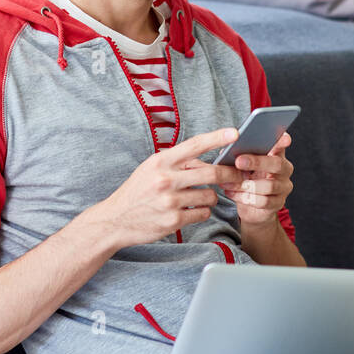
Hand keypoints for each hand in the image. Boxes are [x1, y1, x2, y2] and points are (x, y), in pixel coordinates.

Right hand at [99, 126, 244, 249]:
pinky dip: (203, 211)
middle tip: (238, 175)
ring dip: (211, 196)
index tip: (235, 133)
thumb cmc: (137, 191)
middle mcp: (166, 179)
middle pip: (211, 172)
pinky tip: (191, 210)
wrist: (115, 220)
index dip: (217, 137)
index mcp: (161, 161)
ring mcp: (170, 201)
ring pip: (210, 195)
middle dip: (230, 174)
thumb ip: (176, 162)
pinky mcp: (173, 220)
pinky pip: (203, 213)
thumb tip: (205, 160)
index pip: (194, 145)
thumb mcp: (151, 168)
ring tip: (200, 197)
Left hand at [225, 131, 293, 228]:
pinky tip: (232, 193)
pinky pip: (263, 201)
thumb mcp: (242, 166)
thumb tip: (225, 151)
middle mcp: (284, 170)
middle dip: (257, 162)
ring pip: (269, 185)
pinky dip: (245, 198)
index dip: (282, 142)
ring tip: (228, 183)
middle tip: (239, 161)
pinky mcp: (278, 203)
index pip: (281, 146)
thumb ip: (238, 156)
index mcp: (276, 155)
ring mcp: (283, 187)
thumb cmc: (246, 179)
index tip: (283, 138)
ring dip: (246, 184)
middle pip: (277, 164)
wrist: (251, 207)